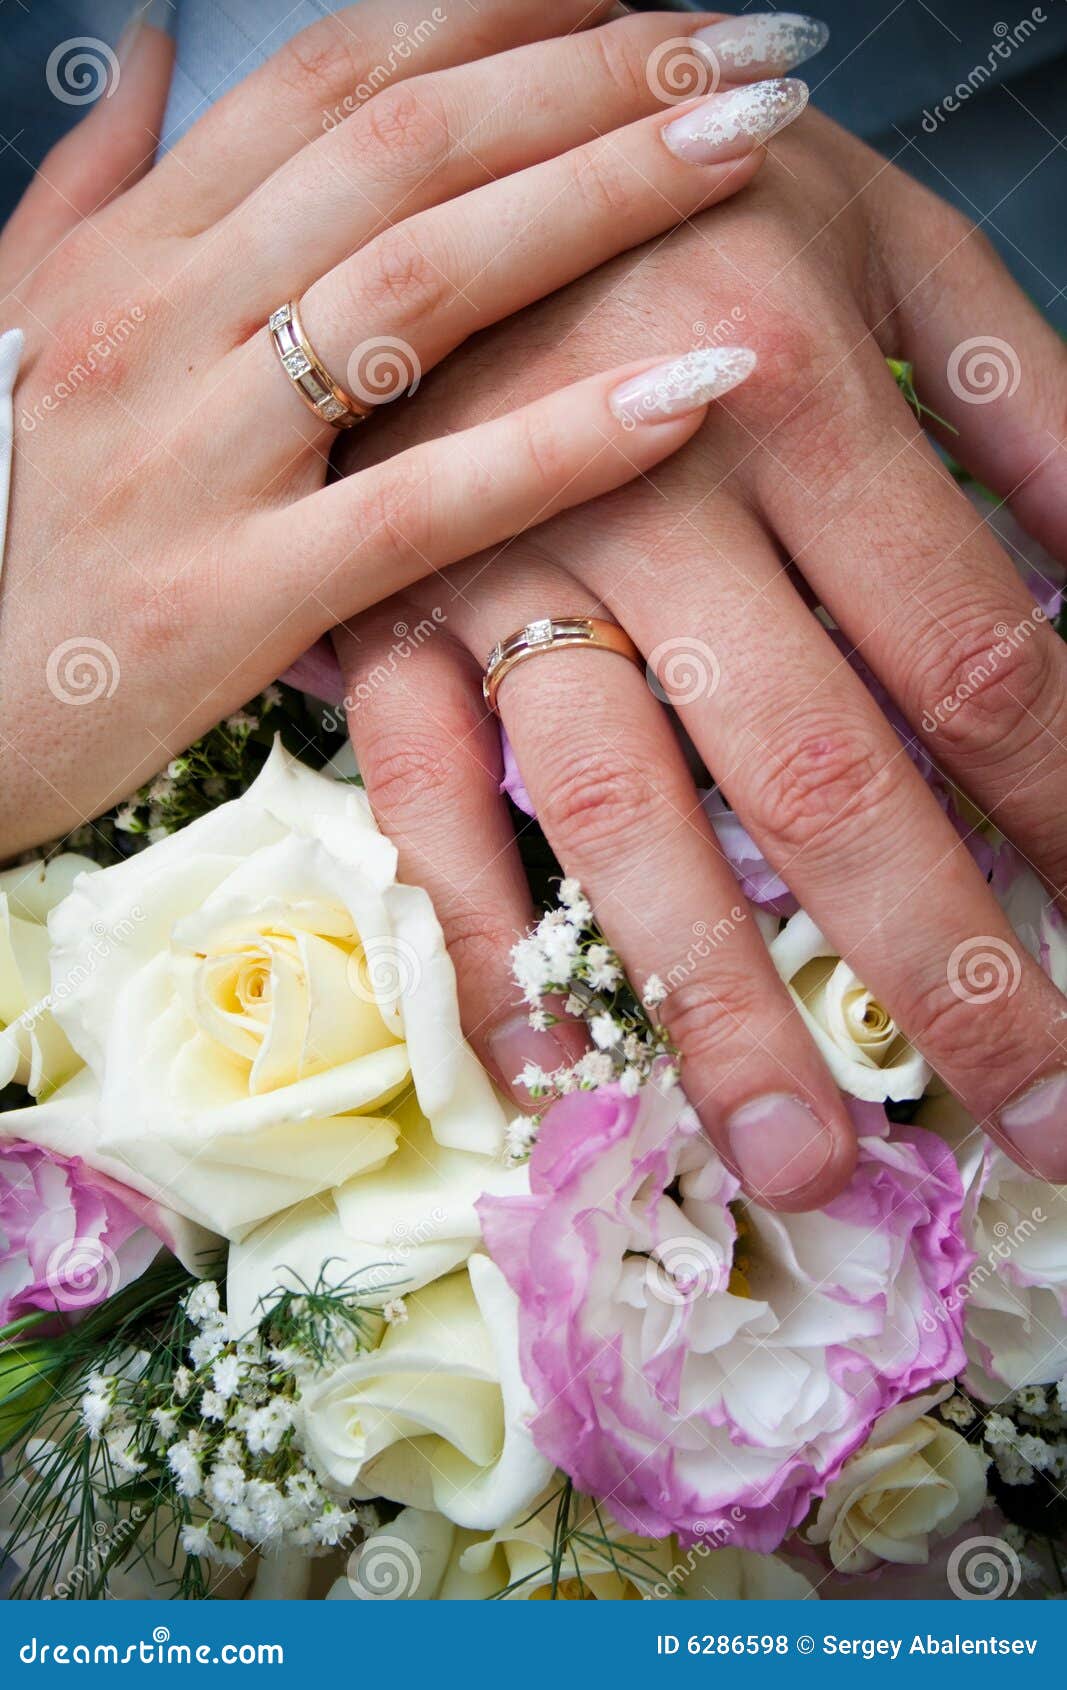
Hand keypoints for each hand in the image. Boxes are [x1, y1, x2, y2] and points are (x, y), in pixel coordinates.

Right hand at [0, 2, 785, 853]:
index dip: (496, 11)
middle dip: (591, 76)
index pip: (333, 75)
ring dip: (598, 200)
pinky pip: (417, 506)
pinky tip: (688, 392)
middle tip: (749, 46)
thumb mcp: (19, 323)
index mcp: (132, 251)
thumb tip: (142, 48)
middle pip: (403, 147)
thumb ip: (91, 185)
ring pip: (417, 287)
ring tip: (745, 152)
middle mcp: (160, 321)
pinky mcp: (230, 598)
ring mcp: (194, 457)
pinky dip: (556, 444)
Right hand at [338, 62, 1066, 1201]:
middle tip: (1040, 1130)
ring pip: (618, 817)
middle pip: (818, 775)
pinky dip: (485, 942)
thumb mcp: (893, 244)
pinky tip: (557, 1070)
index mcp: (796, 379)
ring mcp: (494, 564)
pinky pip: (424, 802)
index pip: (973, 658)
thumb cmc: (697, 194)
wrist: (447, 139)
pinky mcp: (382, 613)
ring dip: (716, 1005)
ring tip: (800, 1160)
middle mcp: (643, 490)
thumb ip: (1030, 412)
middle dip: (943, 971)